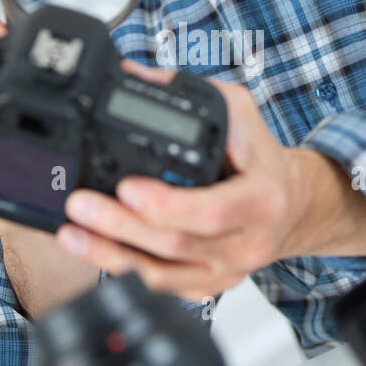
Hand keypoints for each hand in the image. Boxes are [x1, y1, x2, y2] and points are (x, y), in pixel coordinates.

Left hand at [55, 62, 365, 299]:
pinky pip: (163, 290)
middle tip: (81, 205)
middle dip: (120, 226)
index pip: (212, 210)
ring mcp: (227, 271)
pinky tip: (97, 254)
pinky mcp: (209, 287)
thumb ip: (187, 90)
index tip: (126, 186)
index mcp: (261, 199)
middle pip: (176, 245)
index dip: (166, 204)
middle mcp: (247, 242)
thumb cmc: (261, 159)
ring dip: (111, 256)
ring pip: (163, 277)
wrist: (292, 205)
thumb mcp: (238, 110)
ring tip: (73, 234)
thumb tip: (131, 75)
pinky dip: (125, 274)